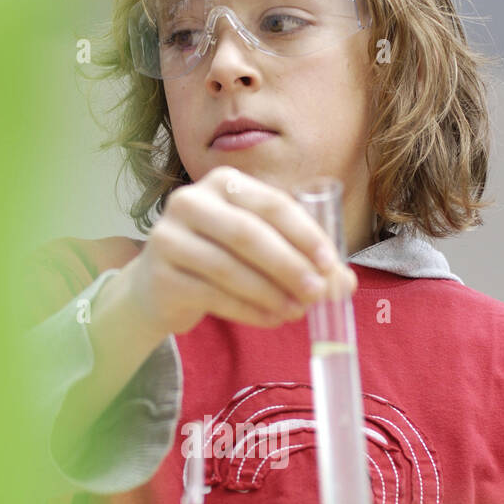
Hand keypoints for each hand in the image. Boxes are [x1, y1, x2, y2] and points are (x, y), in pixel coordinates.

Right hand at [124, 165, 356, 336]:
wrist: (158, 288)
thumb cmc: (219, 261)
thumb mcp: (260, 251)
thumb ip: (303, 261)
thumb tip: (345, 283)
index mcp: (224, 183)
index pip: (271, 204)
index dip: (304, 234)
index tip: (329, 263)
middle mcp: (191, 201)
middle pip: (248, 234)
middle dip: (288, 266)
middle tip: (317, 293)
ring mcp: (169, 237)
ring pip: (229, 267)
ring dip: (270, 293)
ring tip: (297, 312)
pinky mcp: (161, 275)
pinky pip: (212, 295)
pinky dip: (248, 311)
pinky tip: (271, 320)